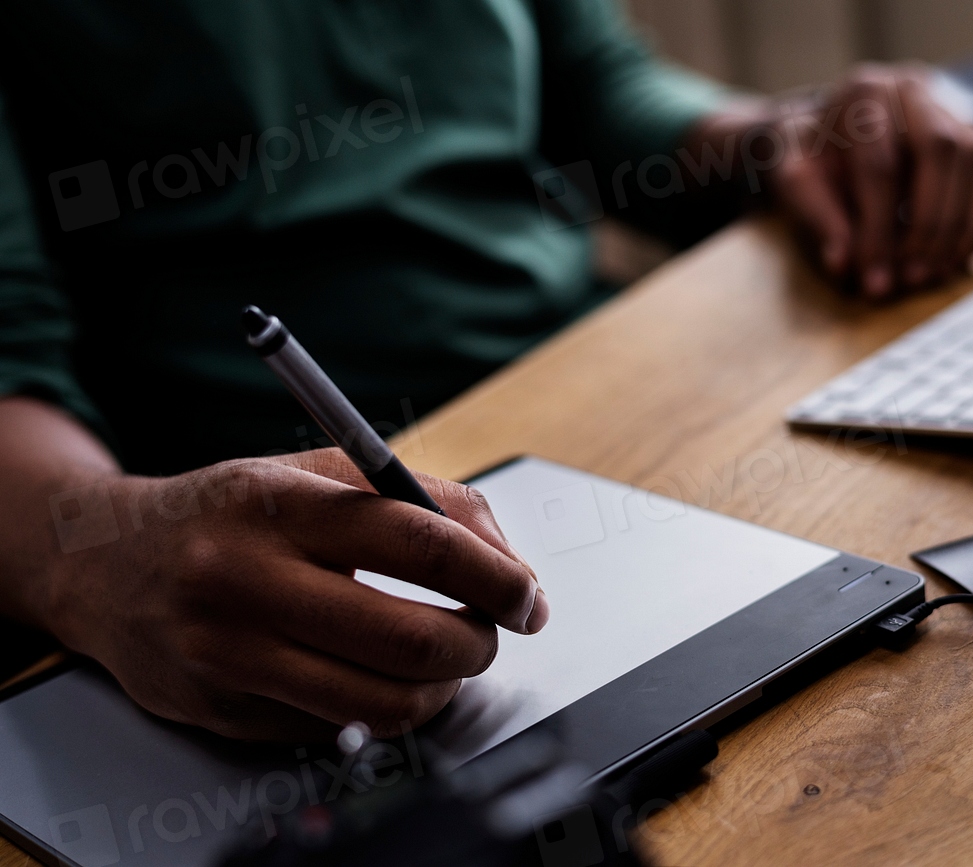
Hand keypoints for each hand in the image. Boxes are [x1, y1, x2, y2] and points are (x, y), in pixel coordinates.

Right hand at [37, 449, 545, 740]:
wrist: (101, 560)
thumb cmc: (228, 512)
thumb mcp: (316, 473)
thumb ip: (419, 499)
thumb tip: (506, 563)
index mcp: (281, 505)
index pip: (425, 544)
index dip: (498, 577)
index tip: (527, 596)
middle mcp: (246, 581)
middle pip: (413, 641)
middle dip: (479, 644)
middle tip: (488, 632)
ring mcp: (229, 656)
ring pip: (383, 705)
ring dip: (441, 690)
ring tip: (442, 660)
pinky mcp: (222, 712)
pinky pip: (337, 730)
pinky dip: (379, 708)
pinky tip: (372, 675)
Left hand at [770, 66, 972, 298]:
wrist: (836, 133)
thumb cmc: (817, 160)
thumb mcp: (798, 182)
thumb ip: (817, 217)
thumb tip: (844, 263)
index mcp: (863, 93)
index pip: (880, 165)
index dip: (878, 230)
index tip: (873, 278)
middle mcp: (914, 89)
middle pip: (940, 150)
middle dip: (929, 224)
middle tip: (912, 277)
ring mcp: (953, 107)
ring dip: (961, 227)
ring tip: (933, 274)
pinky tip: (959, 256)